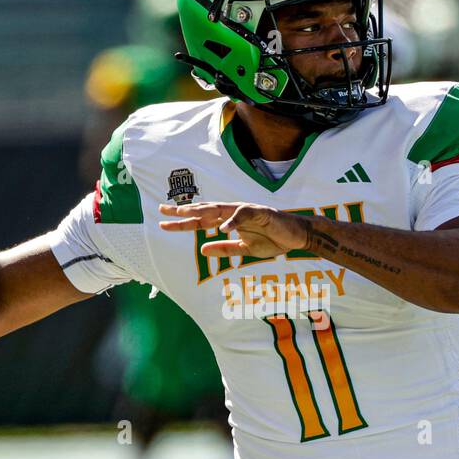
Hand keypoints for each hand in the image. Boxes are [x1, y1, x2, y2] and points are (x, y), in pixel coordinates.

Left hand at [159, 202, 308, 259]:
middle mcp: (233, 212)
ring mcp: (245, 210)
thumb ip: (224, 249)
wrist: (296, 236)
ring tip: (185, 213)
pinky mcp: (260, 213)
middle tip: (162, 211)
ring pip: (219, 209)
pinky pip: (243, 216)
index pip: (200, 221)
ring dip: (202, 211)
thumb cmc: (272, 240)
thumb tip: (201, 249)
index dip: (182, 222)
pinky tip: (222, 229)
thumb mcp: (244, 250)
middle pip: (204, 211)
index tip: (163, 223)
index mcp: (228, 221)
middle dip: (183, 211)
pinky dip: (232, 222)